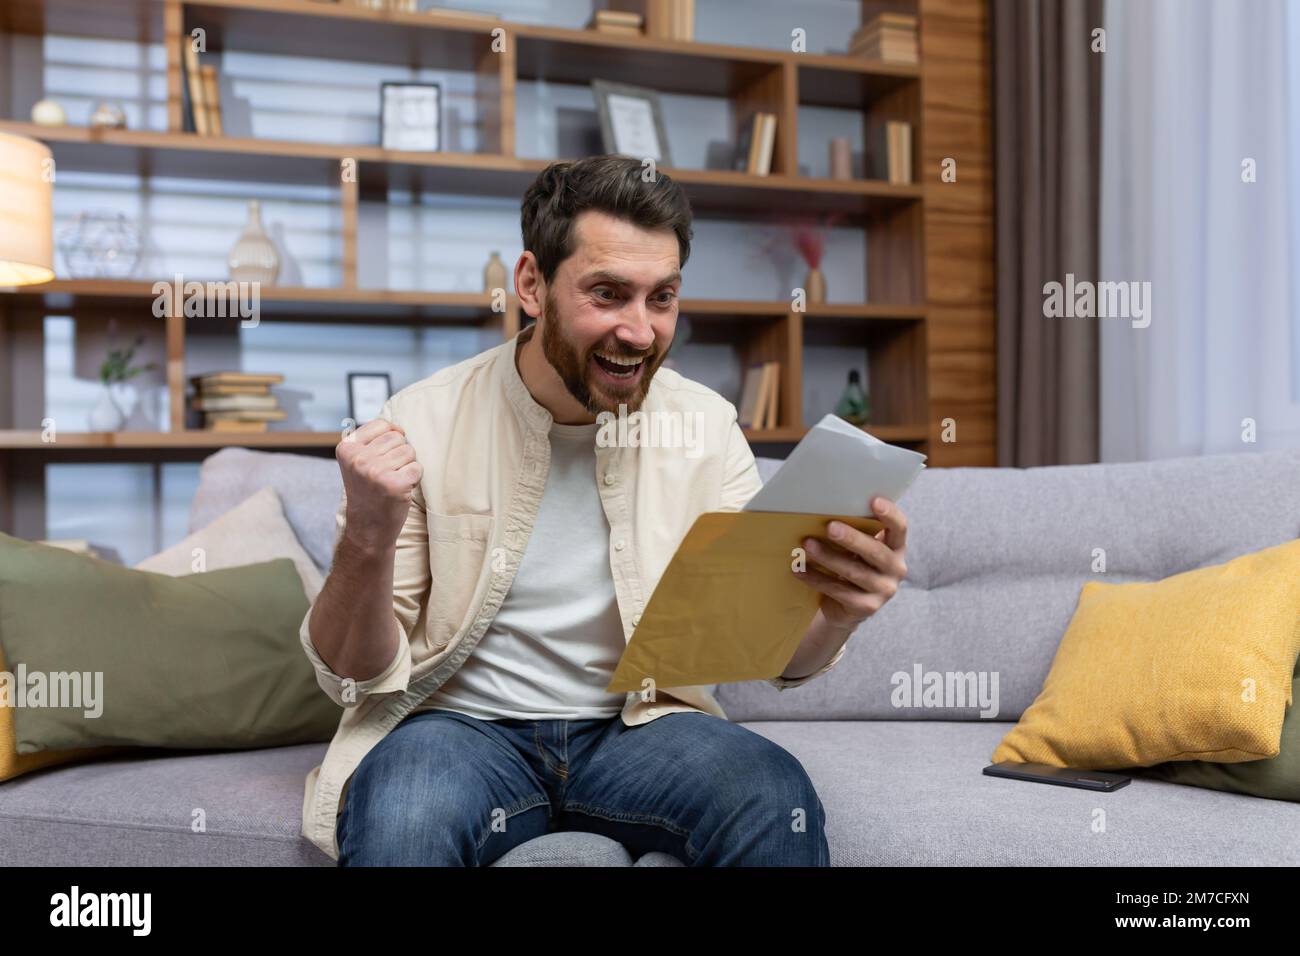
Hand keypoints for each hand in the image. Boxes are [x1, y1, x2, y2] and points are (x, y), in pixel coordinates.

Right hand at [336, 418, 422, 553]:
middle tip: (385, 475)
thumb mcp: (357, 461)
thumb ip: (372, 441)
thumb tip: (399, 427)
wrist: (367, 528)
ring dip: (406, 467)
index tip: (379, 459)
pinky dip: (414, 479)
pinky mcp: (394, 484)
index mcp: (347, 448)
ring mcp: (376, 471)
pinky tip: (400, 490)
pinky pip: (418, 468)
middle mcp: (358, 458)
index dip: (389, 440)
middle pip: (398, 438)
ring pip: (409, 451)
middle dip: (398, 454)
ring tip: (391, 482)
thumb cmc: (368, 491)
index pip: (382, 425)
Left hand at [793, 496, 908, 630]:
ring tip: (807, 545)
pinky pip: (839, 591)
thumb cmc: (852, 564)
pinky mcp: (867, 607)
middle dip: (852, 538)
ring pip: (854, 572)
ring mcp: (883, 590)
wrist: (846, 606)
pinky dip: (816, 579)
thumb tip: (823, 508)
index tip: (874, 501)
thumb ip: (855, 531)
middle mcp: (896, 568)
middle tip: (830, 527)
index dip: (889, 514)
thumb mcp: (858, 548)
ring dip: (828, 557)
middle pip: (875, 551)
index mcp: (896, 547)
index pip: (899, 528)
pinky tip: (799, 570)